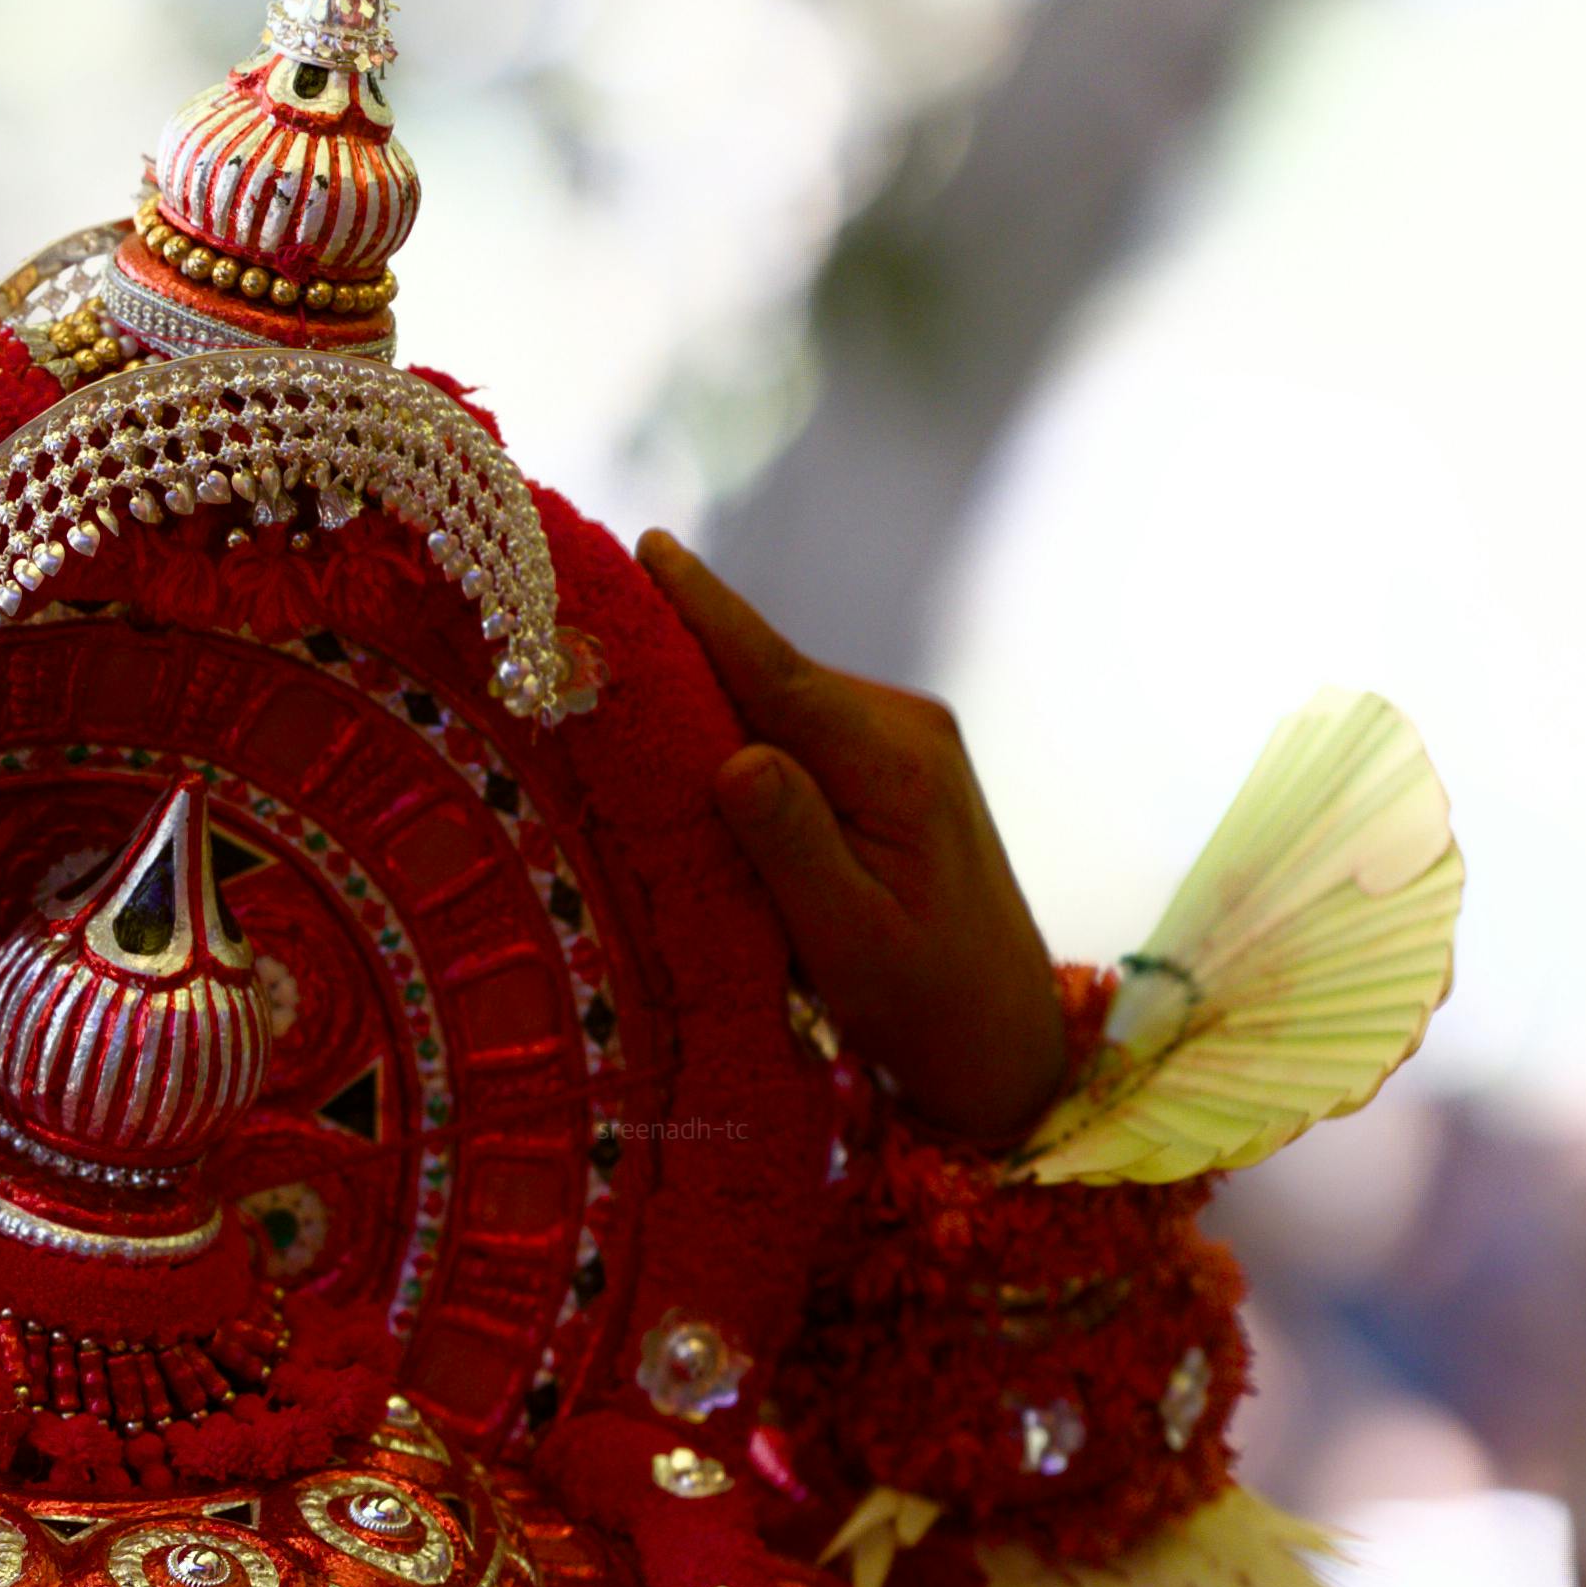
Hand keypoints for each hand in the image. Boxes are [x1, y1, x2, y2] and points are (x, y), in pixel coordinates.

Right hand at [641, 531, 1065, 1147]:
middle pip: (770, 680)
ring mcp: (903, 739)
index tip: (648, 548)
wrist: (1001, 1038)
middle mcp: (907, 728)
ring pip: (779, 704)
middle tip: (584, 631)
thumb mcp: (852, 943)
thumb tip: (736, 756)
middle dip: (684, 656)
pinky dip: (740, 734)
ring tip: (617, 697)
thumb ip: (796, 846)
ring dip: (708, 704)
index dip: (709, 613)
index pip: (782, 676)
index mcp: (900, 766)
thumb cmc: (926, 1006)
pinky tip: (690, 757)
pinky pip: (797, 730)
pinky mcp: (889, 762)